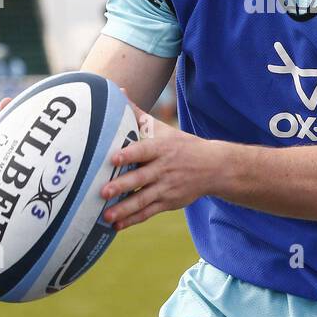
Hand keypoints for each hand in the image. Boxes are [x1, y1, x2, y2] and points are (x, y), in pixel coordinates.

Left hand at [97, 92, 218, 230]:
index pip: (144, 151)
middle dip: (122, 186)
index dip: (129, 154)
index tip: (113, 158)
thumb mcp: (162, 129)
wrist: (213, 167)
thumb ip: (137, 113)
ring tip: (106, 215)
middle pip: (140, 178)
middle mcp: (164, 169)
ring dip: (124, 209)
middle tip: (103, 191)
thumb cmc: (180, 145)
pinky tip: (116, 225)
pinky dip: (133, 219)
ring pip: (143, 199)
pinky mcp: (168, 202)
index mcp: (161, 149)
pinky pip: (148, 212)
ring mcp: (166, 187)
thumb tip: (118, 91)